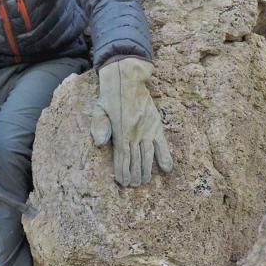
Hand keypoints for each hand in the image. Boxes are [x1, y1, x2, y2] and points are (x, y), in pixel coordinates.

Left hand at [90, 58, 172, 186]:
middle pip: (134, 160)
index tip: (122, 182)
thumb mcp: (99, 110)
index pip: (121, 156)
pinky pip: (161, 144)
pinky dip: (164, 157)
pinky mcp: (156, 125)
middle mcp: (134, 133)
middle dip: (133, 175)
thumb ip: (99, 127)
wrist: (127, 79)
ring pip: (147, 155)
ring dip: (145, 170)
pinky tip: (166, 169)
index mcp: (120, 131)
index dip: (121, 171)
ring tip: (143, 182)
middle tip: (133, 186)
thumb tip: (99, 144)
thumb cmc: (110, 96)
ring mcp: (146, 130)